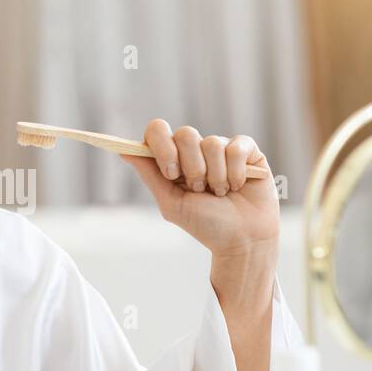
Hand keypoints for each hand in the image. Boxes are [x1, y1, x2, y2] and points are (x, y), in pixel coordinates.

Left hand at [121, 118, 278, 257]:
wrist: (243, 239)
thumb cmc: (206, 224)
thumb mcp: (172, 203)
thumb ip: (150, 175)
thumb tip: (124, 151)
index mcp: (174, 159)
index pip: (158, 131)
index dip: (162, 146)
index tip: (171, 173)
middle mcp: (196, 150)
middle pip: (186, 133)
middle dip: (192, 167)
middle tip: (199, 189)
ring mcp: (222, 148)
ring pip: (212, 143)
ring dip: (216, 176)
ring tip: (221, 193)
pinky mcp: (247, 151)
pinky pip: (236, 147)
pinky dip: (236, 173)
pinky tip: (238, 186)